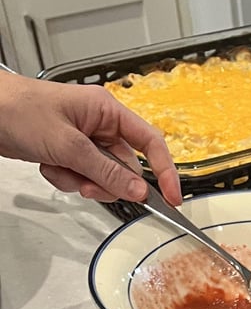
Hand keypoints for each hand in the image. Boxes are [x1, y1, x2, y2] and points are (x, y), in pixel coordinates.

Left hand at [0, 70, 181, 204]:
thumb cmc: (21, 110)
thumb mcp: (69, 145)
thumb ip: (107, 171)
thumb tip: (139, 190)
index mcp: (107, 111)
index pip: (151, 144)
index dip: (165, 172)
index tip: (172, 198)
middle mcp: (100, 125)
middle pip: (124, 168)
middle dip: (106, 183)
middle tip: (87, 186)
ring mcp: (84, 141)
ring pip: (102, 177)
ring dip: (82, 182)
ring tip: (59, 169)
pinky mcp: (70, 153)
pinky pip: (81, 178)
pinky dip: (66, 179)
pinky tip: (48, 165)